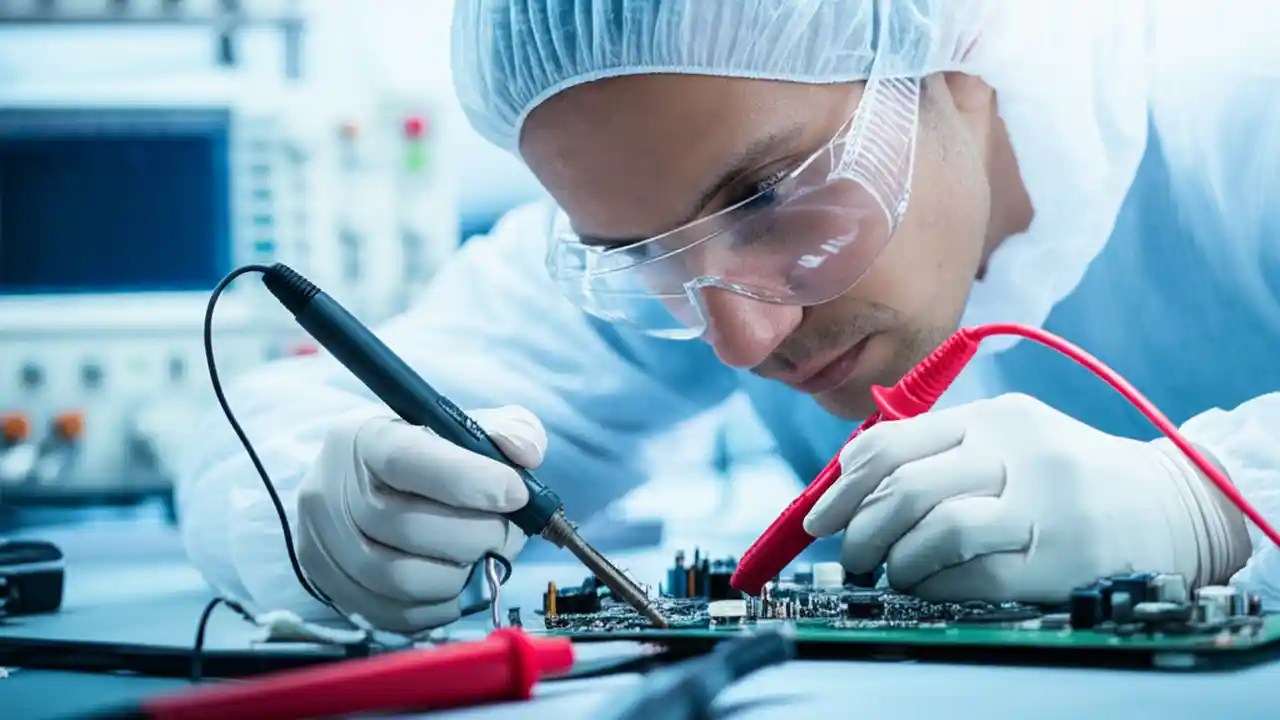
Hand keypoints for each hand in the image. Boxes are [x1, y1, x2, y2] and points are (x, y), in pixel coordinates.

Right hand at [296, 405, 545, 631]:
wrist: (359, 484)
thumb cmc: (422, 453)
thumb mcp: (461, 425)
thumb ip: (505, 429)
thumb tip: (526, 454)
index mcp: (363, 438)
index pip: (406, 459)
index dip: (469, 480)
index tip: (516, 493)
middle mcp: (331, 492)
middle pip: (408, 526)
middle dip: (478, 533)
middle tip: (510, 530)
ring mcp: (327, 546)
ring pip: (403, 578)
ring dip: (464, 573)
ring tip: (488, 555)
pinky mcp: (334, 589)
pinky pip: (397, 614)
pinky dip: (444, 603)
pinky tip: (463, 579)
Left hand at [803, 393, 1248, 602]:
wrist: (1171, 506)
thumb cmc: (1066, 474)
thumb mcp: (1010, 437)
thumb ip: (939, 450)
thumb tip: (849, 485)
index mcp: (994, 416)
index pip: (891, 442)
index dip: (842, 485)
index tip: (820, 516)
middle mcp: (1015, 453)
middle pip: (905, 488)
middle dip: (859, 530)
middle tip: (849, 557)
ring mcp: (1040, 506)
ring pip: (934, 532)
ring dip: (895, 561)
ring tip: (891, 573)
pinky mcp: (1056, 559)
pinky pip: (970, 578)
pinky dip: (934, 586)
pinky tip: (929, 586)